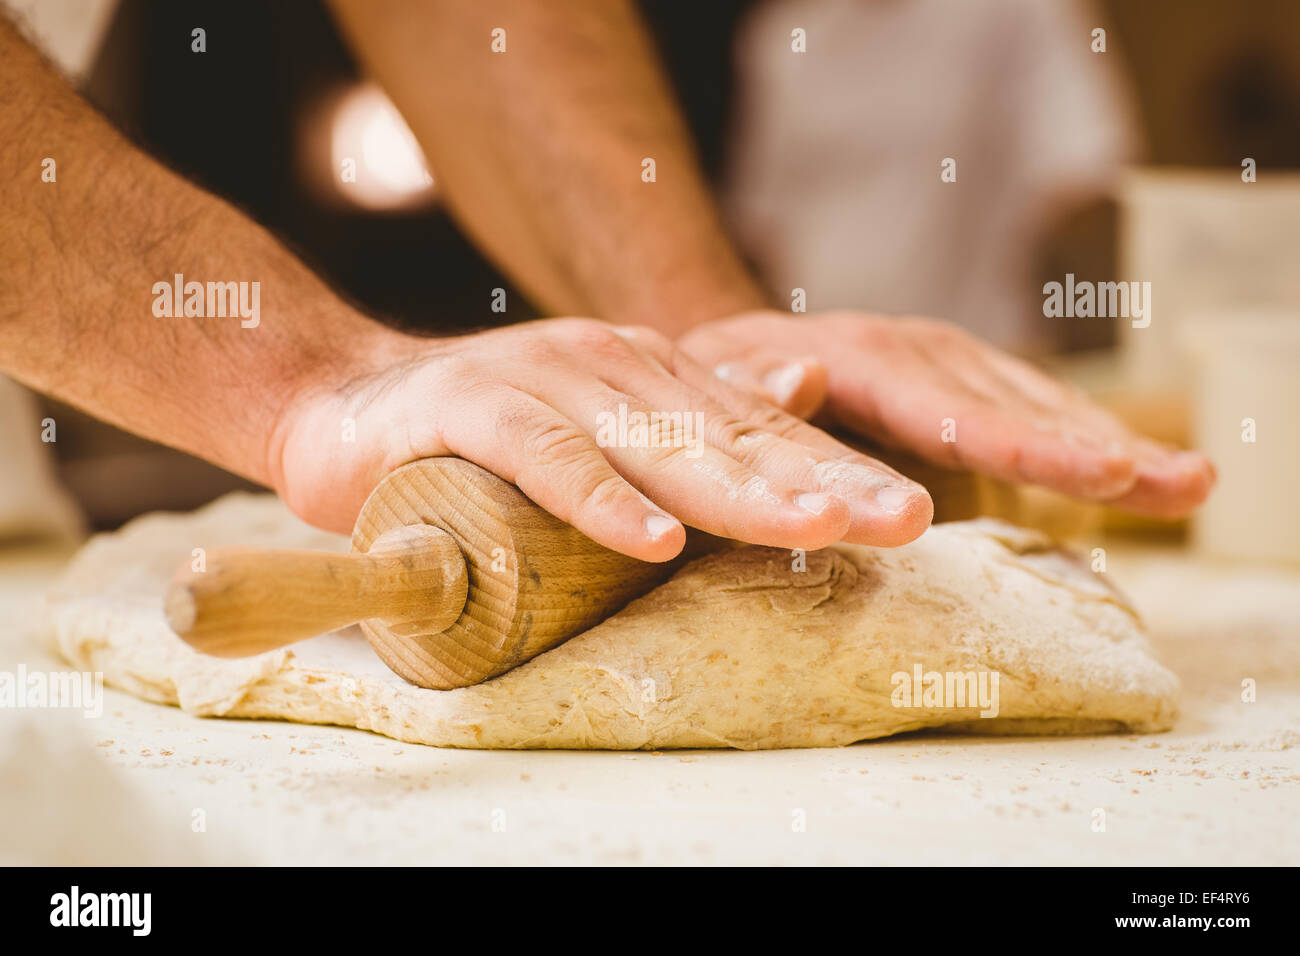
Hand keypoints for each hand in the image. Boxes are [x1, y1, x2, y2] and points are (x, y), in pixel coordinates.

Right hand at [268, 317, 933, 560]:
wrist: (342, 405)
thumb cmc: (485, 437)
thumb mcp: (603, 431)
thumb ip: (692, 423)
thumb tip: (806, 391)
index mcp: (654, 378)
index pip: (760, 429)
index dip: (836, 468)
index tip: (911, 513)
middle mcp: (613, 366)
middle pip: (729, 434)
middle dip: (820, 480)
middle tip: (903, 519)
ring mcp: (545, 378)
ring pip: (653, 439)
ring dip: (734, 489)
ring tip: (815, 528)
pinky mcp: (473, 407)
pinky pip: (546, 456)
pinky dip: (599, 499)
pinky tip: (651, 538)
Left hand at [678, 310, 1215, 517]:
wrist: (723, 355)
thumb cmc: (710, 389)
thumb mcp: (707, 388)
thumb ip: (751, 392)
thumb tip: (801, 378)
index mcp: (849, 359)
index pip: (942, 406)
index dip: (1018, 441)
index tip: (1094, 469)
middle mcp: (908, 351)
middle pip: (1007, 403)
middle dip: (1091, 445)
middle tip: (1178, 485)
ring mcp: (939, 362)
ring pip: (1031, 402)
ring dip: (1109, 443)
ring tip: (1189, 483)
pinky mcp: (957, 382)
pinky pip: (1027, 409)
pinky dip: (1083, 439)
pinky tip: (1141, 470)